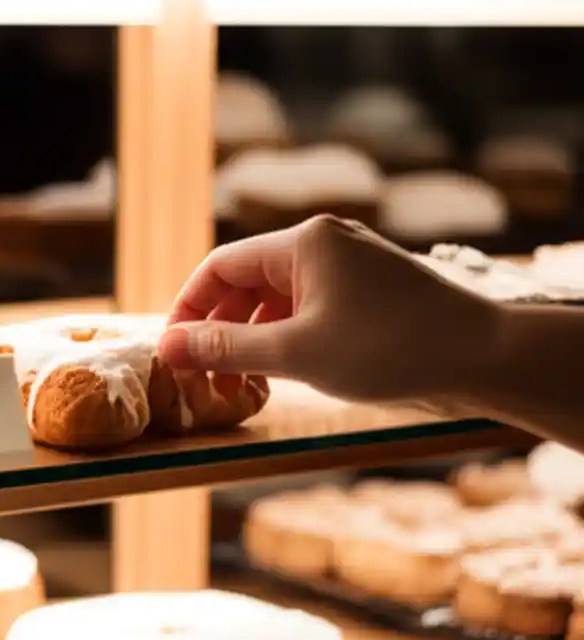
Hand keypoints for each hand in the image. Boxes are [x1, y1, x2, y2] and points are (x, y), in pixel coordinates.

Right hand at [158, 215, 500, 403]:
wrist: (486, 356)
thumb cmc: (391, 348)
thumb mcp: (296, 353)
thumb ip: (227, 348)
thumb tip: (168, 348)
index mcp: (303, 242)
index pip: (220, 267)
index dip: (187, 309)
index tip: (172, 352)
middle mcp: (324, 242)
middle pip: (247, 281)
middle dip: (219, 329)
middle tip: (203, 377)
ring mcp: (350, 263)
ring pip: (278, 298)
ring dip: (252, 338)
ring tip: (240, 384)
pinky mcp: (369, 288)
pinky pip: (308, 306)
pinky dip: (286, 337)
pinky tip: (282, 373)